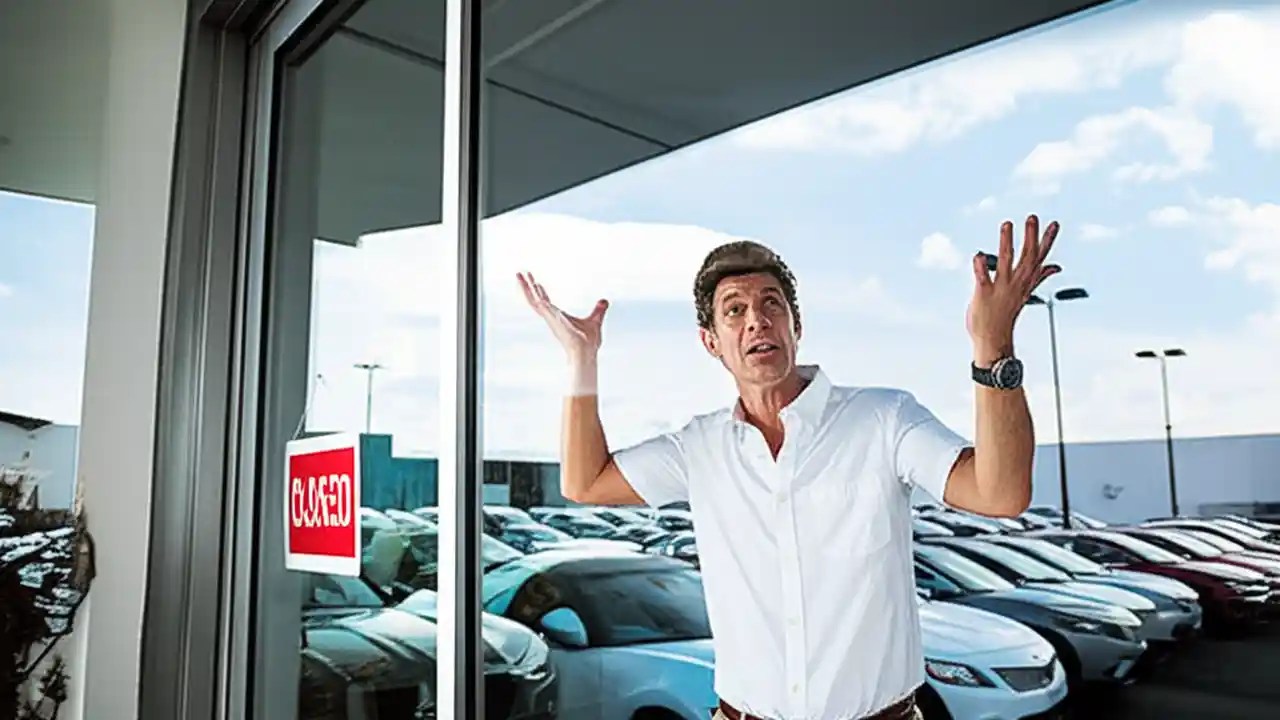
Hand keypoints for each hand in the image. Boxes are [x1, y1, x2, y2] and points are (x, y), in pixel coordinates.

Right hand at [517, 272, 608, 362]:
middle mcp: (551, 317)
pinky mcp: (551, 317)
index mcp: (559, 317)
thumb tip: (605, 301)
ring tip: (518, 274)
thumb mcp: (595, 320)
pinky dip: (532, 294)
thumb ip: (598, 310)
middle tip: (520, 274)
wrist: (586, 351)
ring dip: (525, 287)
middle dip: (527, 287)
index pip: (546, 303)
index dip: (541, 293)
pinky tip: (531, 283)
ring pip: (532, 300)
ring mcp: (550, 317)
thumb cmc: (588, 341)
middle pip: (535, 299)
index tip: (537, 283)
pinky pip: (539, 303)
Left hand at [967, 215, 1060, 364]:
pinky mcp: (983, 294)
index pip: (1040, 258)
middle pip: (1026, 257)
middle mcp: (1015, 283)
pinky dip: (980, 267)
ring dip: (1006, 243)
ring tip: (1007, 224)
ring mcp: (1000, 288)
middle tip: (1032, 217)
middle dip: (1030, 237)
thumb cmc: (1005, 314)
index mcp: (1025, 281)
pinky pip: (982, 278)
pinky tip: (977, 255)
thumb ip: (1039, 276)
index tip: (1055, 223)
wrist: (993, 340)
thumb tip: (1055, 267)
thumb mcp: (1025, 292)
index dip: (1047, 241)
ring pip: (1005, 262)